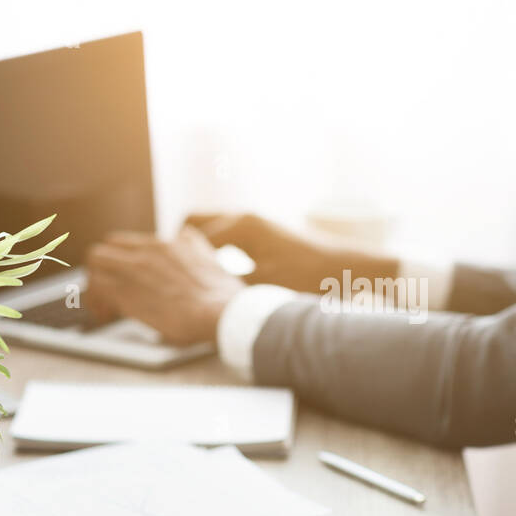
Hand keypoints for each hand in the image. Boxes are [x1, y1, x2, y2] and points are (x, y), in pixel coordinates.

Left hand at [85, 228, 245, 344]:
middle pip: (102, 251)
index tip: (124, 281)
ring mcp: (133, 269)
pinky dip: (96, 303)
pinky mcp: (125, 291)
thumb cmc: (220, 294)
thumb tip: (186, 233)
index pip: (123, 243)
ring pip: (93, 265)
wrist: (221, 311)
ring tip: (105, 308)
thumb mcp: (208, 256)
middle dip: (100, 272)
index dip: (119, 263)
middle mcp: (145, 252)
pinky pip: (95, 288)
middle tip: (108, 294)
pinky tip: (107, 316)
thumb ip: (193, 243)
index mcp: (164, 244)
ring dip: (95, 287)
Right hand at [184, 212, 396, 294]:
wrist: (356, 270)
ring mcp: (257, 223)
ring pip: (212, 228)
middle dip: (177, 245)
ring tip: (188, 279)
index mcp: (240, 227)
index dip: (171, 261)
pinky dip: (216, 251)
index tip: (159, 281)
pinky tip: (217, 278)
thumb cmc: (312, 278)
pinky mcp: (268, 234)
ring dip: (197, 248)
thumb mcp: (264, 289)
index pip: (187, 238)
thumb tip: (197, 299)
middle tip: (168, 274)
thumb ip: (227, 289)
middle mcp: (245, 217)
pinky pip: (228, 236)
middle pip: (195, 222)